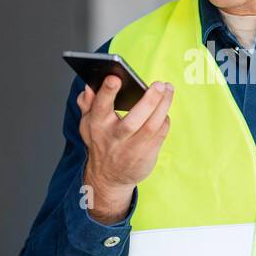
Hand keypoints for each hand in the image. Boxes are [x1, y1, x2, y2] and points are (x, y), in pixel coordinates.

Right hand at [76, 76, 172, 223]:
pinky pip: (160, 134)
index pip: (100, 107)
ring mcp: (132, 149)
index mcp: (97, 125)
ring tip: (168, 90)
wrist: (108, 177)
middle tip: (160, 84)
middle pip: (133, 119)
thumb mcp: (88, 124)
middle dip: (149, 100)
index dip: (107, 92)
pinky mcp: (146, 155)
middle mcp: (114, 138)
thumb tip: (88, 87)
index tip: (115, 77)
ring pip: (152, 126)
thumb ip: (87, 104)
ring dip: (163, 106)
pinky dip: (164, 120)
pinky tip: (165, 109)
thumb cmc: (101, 142)